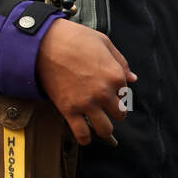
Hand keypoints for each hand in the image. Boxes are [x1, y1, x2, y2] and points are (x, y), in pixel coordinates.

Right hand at [37, 17, 135, 145]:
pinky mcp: (69, 110)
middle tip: (104, 108)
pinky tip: (85, 136)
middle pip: (119, 115)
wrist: (44, 42)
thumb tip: (133, 78)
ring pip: (105, 130)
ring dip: (103, 129)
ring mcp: (86, 103)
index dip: (117, 93)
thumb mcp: (104, 42)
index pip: (125, 94)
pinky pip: (82, 134)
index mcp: (115, 75)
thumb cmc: (73, 38)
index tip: (108, 91)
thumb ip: (121, 62)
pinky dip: (85, 138)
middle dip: (113, 112)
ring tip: (98, 124)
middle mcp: (104, 92)